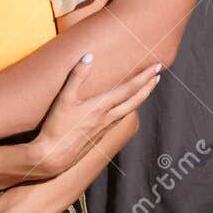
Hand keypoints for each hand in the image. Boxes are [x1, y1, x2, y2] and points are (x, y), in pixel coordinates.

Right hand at [30, 54, 161, 177]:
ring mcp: (105, 128)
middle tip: (158, 76)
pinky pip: (119, 119)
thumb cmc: (57, 127)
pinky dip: (127, 109)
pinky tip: (124, 108)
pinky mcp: (100, 136)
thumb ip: (77, 76)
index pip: (129, 89)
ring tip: (145, 89)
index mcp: (102, 106)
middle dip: (148, 87)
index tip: (156, 67)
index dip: (144, 77)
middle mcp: (108, 117)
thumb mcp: (64, 99)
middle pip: (135, 101)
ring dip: (140, 98)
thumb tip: (89, 56)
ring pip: (129, 110)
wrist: (54, 156)